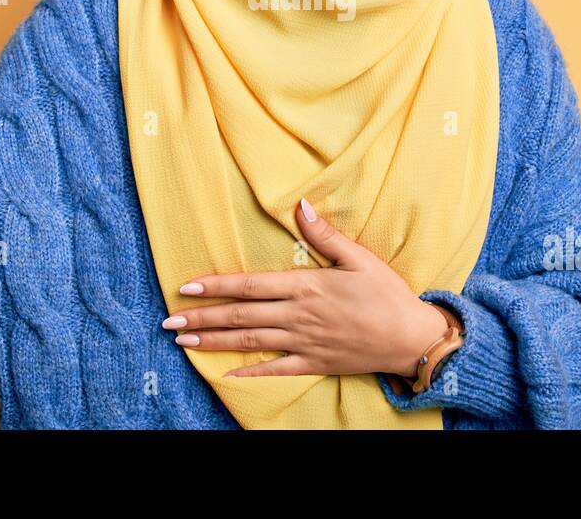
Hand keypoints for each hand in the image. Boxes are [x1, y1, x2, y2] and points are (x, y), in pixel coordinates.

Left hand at [162, 197, 451, 378]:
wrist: (412, 337)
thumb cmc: (387, 294)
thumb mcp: (359, 258)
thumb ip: (325, 235)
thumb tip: (300, 206)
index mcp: (306, 285)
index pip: (249, 284)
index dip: (215, 286)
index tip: (186, 288)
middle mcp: (298, 315)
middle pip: (240, 316)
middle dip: (202, 318)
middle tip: (169, 321)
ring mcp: (304, 342)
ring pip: (250, 342)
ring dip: (214, 342)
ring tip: (183, 342)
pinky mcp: (314, 363)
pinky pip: (275, 369)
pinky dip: (249, 371)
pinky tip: (224, 373)